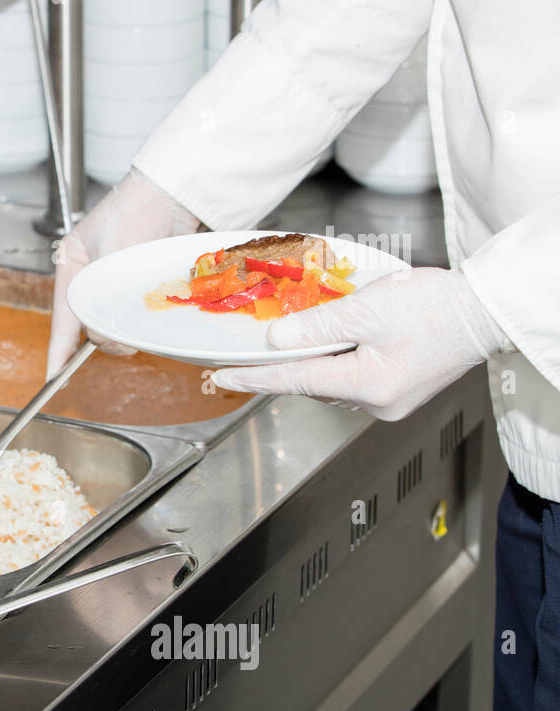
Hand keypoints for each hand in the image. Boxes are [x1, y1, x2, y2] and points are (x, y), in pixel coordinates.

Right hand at [47, 169, 199, 378]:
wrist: (175, 191)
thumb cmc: (137, 211)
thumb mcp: (109, 262)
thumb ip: (101, 302)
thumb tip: (102, 339)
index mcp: (72, 265)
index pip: (62, 319)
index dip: (57, 352)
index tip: (53, 379)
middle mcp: (91, 275)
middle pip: (89, 322)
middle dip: (103, 336)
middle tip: (123, 343)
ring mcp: (115, 278)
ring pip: (114, 317)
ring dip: (126, 325)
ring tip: (140, 321)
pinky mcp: (140, 279)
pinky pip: (134, 309)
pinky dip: (141, 316)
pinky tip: (150, 316)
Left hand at [210, 267, 513, 419]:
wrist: (487, 310)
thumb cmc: (438, 307)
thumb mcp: (367, 309)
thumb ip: (317, 325)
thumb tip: (277, 340)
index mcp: (367, 386)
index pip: (293, 381)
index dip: (254, 378)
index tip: (222, 379)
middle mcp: (377, 404)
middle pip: (312, 383)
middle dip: (286, 364)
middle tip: (252, 350)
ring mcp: (390, 401)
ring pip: (333, 381)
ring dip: (316, 360)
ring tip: (303, 334)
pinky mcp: (400, 392)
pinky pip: (354, 378)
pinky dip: (340, 360)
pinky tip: (340, 340)